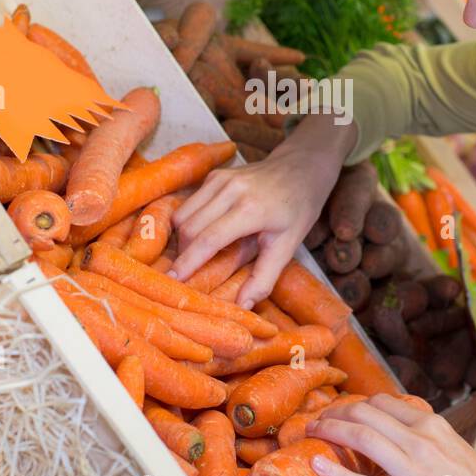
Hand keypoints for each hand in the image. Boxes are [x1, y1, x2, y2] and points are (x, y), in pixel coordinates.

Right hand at [169, 114, 355, 306]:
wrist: (301, 168)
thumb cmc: (298, 210)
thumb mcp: (288, 247)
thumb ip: (264, 278)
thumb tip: (243, 307)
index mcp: (252, 209)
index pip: (209, 238)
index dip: (189, 262)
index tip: (173, 280)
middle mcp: (232, 190)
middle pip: (190, 227)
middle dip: (184, 253)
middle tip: (188, 274)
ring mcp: (220, 179)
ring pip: (183, 214)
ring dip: (183, 238)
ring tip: (196, 255)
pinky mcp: (214, 175)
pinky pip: (189, 203)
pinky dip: (189, 222)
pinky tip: (203, 234)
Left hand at [308, 394, 475, 475]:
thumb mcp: (454, 448)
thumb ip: (424, 437)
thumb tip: (392, 430)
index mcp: (433, 426)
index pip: (382, 402)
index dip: (353, 404)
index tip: (338, 410)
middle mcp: (423, 443)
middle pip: (365, 414)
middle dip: (334, 413)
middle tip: (317, 420)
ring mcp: (416, 475)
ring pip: (362, 438)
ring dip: (329, 431)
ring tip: (311, 432)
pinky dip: (338, 472)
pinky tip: (318, 464)